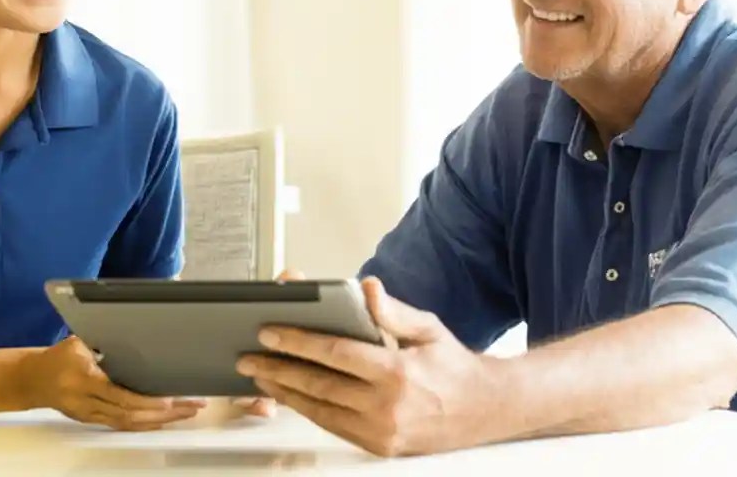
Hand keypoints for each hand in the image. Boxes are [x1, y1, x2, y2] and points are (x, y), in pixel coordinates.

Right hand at [14, 335, 205, 429]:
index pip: (118, 394)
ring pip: (129, 423)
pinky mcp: (92, 419)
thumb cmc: (57, 358)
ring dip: (160, 420)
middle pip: (129, 413)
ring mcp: (90, 414)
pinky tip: (164, 421)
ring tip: (186, 413)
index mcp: (84, 378)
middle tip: (191, 406)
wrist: (32, 380)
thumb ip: (103, 342)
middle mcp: (87, 401)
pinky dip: (146, 424)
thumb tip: (135, 335)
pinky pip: (123, 425)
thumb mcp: (77, 342)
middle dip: (163, 412)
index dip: (144, 400)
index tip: (168, 399)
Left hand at [236, 276, 500, 456]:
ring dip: (285, 394)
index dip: (297, 342)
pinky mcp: (379, 447)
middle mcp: (386, 406)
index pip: (334, 354)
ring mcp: (381, 432)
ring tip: (261, 378)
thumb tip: (367, 289)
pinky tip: (292, 397)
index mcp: (397, 372)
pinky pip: (334, 426)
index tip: (269, 333)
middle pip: (318, 385)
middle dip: (278, 370)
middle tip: (250, 358)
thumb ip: (392, 312)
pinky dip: (309, 410)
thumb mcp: (429, 328)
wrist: (485, 410)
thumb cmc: (454, 365)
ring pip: (320, 410)